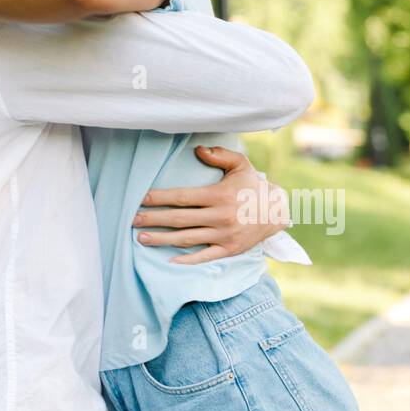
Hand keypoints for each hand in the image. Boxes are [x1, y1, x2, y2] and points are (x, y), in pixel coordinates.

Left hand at [132, 146, 291, 264]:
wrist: (277, 212)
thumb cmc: (252, 186)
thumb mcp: (240, 165)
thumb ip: (220, 155)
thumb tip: (198, 150)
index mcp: (218, 195)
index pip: (182, 197)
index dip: (160, 198)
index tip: (141, 199)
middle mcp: (220, 216)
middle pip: (179, 219)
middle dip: (153, 219)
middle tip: (132, 220)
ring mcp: (223, 235)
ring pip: (187, 238)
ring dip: (162, 239)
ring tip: (141, 239)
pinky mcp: (228, 249)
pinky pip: (204, 256)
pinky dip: (187, 260)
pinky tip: (169, 261)